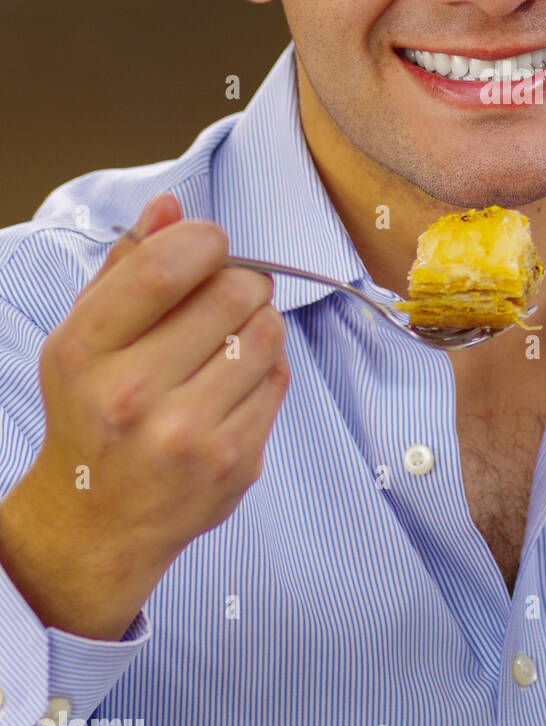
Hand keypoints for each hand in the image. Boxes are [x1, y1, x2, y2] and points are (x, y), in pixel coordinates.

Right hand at [0, 193, 289, 638]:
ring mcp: (186, 434)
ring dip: (259, 322)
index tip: (209, 245)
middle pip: (235, 292)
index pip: (168, 266)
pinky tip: (233, 384)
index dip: (205, 240)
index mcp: (86, 351)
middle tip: (229, 293)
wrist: (97, 520)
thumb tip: (171, 205)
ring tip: (229, 339)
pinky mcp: (233, 462)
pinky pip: (280, 378)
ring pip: (267, 332)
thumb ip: (127, 266)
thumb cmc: (93, 410)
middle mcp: (133, 394)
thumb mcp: (85, 335)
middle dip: (243, 281)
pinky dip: (267, 369)